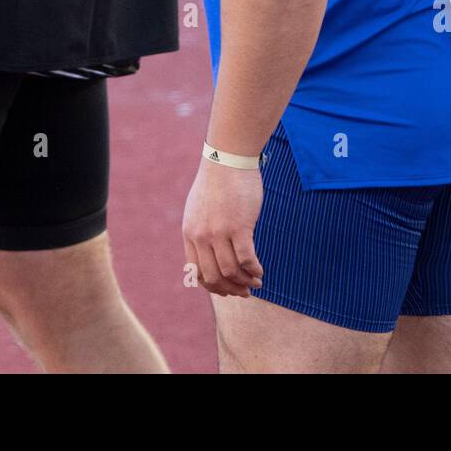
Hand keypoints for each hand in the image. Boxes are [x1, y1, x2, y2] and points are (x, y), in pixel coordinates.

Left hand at [182, 157, 264, 297]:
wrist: (227, 158)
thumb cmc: (218, 182)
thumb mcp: (199, 209)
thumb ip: (201, 230)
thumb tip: (210, 253)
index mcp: (190, 232)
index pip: (197, 272)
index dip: (213, 286)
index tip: (227, 289)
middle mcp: (202, 235)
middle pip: (214, 277)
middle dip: (230, 290)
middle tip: (245, 292)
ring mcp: (219, 232)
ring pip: (231, 271)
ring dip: (246, 282)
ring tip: (256, 281)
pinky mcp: (239, 226)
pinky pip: (246, 259)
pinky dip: (254, 270)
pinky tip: (260, 270)